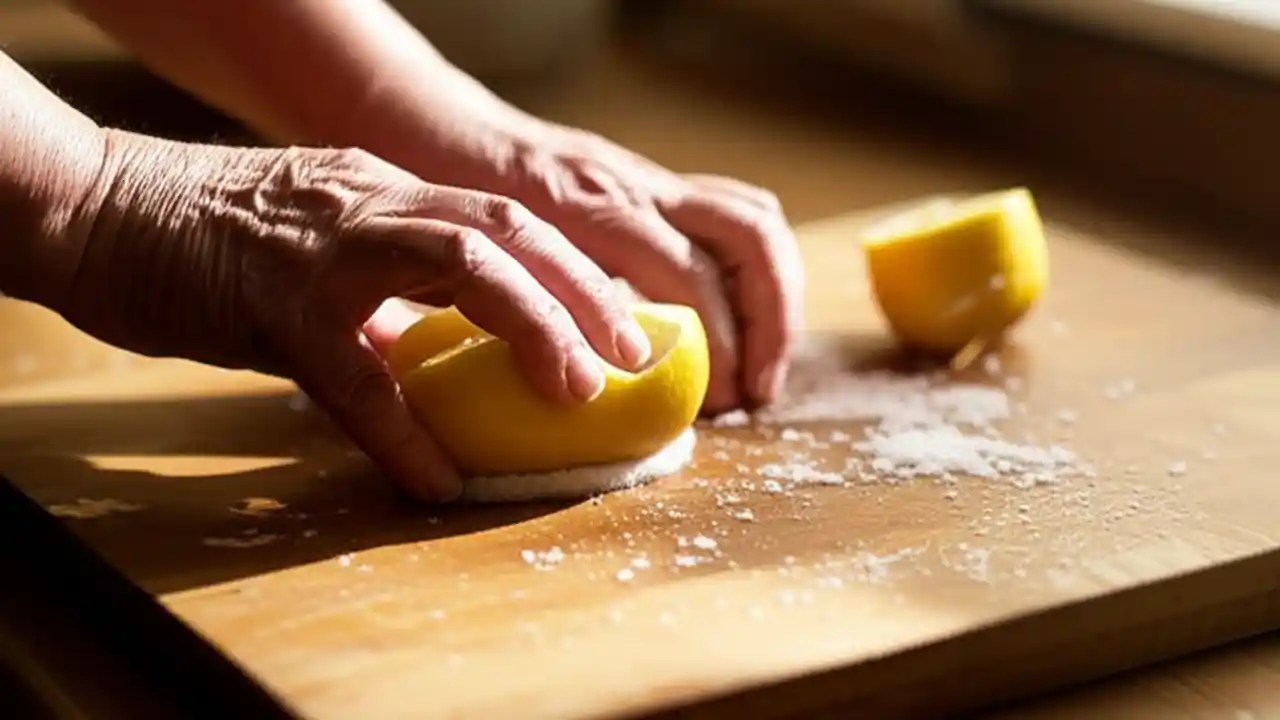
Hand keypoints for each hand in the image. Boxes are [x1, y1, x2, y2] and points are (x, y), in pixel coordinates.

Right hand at [58, 130, 650, 500]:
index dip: (574, 272)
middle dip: (582, 291)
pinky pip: (353, 375)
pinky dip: (403, 430)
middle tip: (632, 357)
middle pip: (508, 228)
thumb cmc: (202, 237)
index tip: (622, 326)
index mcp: (386, 193)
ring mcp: (325, 248)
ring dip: (532, 325)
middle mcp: (372, 205)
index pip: (505, 220)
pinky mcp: (271, 304)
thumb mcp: (315, 250)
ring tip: (576, 391)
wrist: (93, 208)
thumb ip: (380, 296)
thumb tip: (433, 357)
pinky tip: (435, 479)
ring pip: (459, 263)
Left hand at [404, 119, 805, 413]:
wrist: (437, 134)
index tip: (715, 401)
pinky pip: (733, 214)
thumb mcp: (481, 263)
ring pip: (754, 220)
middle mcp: (633, 186)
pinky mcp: (654, 183)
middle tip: (755, 391)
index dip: (717, 346)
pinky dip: (753, 271)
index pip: (688, 276)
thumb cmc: (446, 206)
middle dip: (770, 321)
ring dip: (778, 295)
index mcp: (588, 208)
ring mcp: (650, 179)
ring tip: (761, 366)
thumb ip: (538, 312)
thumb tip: (587, 390)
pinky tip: (736, 321)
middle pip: (748, 239)